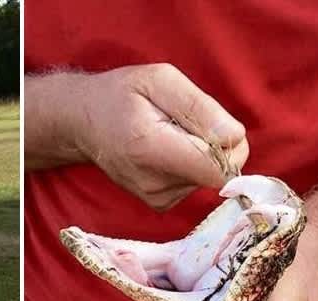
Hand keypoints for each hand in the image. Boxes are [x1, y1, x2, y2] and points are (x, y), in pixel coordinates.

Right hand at [71, 64, 248, 209]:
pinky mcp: (159, 203)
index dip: (228, 146)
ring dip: (200, 154)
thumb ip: (199, 107)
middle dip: (216, 145)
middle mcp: (154, 182)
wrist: (83, 124)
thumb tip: (234, 136)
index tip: (213, 124)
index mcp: (152, 149)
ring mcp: (155, 197)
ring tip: (170, 135)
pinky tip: (166, 151)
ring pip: (208, 178)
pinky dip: (190, 166)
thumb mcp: (159, 79)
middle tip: (185, 123)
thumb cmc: (120, 95)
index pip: (218, 169)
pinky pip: (196, 184)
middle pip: (219, 172)